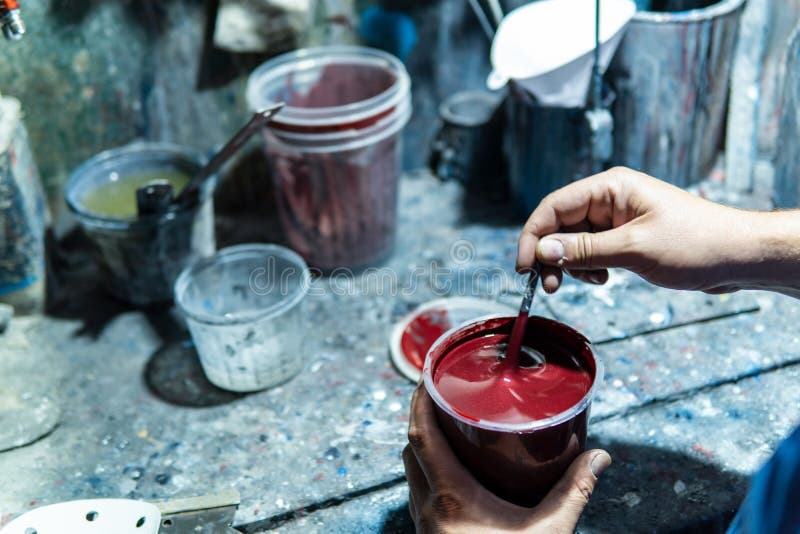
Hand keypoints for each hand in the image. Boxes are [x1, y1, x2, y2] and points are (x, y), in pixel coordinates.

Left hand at [403, 385, 610, 532]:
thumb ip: (575, 492)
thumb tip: (600, 457)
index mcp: (449, 497)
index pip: (420, 435)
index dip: (419, 399)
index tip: (429, 373)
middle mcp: (427, 506)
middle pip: (411, 446)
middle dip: (422, 414)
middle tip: (444, 391)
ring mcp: (425, 522)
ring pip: (412, 469)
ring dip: (423, 441)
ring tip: (448, 422)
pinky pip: (419, 489)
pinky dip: (428, 467)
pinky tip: (454, 466)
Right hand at [516, 167, 799, 295]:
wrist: (738, 257)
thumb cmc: (695, 244)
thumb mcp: (633, 248)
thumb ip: (584, 250)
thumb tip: (542, 250)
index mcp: (611, 187)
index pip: (554, 206)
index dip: (534, 235)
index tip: (524, 266)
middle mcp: (610, 199)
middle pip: (560, 224)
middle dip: (551, 255)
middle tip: (548, 285)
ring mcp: (617, 219)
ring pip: (573, 241)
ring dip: (570, 264)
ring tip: (586, 283)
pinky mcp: (625, 238)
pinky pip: (591, 251)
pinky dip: (588, 268)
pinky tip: (602, 279)